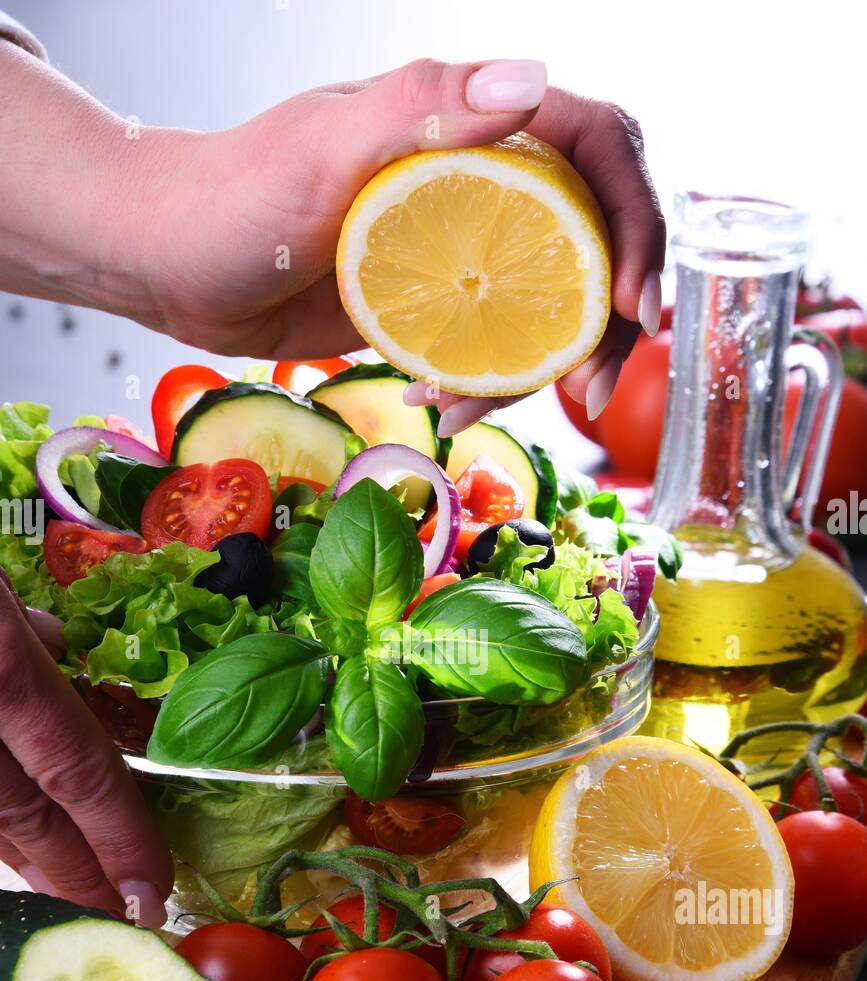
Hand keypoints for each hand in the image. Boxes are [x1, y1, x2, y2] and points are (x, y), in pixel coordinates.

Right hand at [0, 580, 172, 925]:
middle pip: (22, 817)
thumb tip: (50, 641)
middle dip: (75, 871)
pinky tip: (1, 839)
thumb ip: (9, 614)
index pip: (77, 768)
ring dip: (18, 858)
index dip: (120, 835)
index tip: (153, 885)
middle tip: (118, 910)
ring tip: (61, 886)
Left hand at [142, 59, 663, 431]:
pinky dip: (481, 385)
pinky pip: (493, 346)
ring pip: (548, 306)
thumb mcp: (324, 147)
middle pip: (593, 241)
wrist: (173, 264)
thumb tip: (532, 79)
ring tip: (464, 409)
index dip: (637, 220)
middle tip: (588, 392)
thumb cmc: (233, 193)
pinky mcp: (434, 303)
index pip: (597, 149)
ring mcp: (460, 246)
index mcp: (471, 121)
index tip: (632, 304)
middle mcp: (481, 179)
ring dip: (536, 371)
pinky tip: (435, 403)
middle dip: (605, 323)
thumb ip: (421, 108)